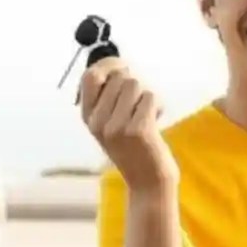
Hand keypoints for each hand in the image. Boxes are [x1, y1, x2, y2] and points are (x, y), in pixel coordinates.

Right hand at [79, 57, 178, 191]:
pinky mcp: (138, 130)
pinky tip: (157, 120)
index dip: (108, 64)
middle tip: (140, 104)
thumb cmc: (134, 149)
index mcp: (88, 118)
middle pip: (119, 77)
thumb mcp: (110, 125)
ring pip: (135, 84)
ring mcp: (116, 127)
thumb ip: (108, 98)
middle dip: (135, 84)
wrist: (148, 182)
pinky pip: (150, 97)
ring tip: (147, 115)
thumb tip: (116, 64)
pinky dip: (158, 105)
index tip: (122, 67)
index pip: (89, 76)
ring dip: (147, 95)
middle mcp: (98, 122)